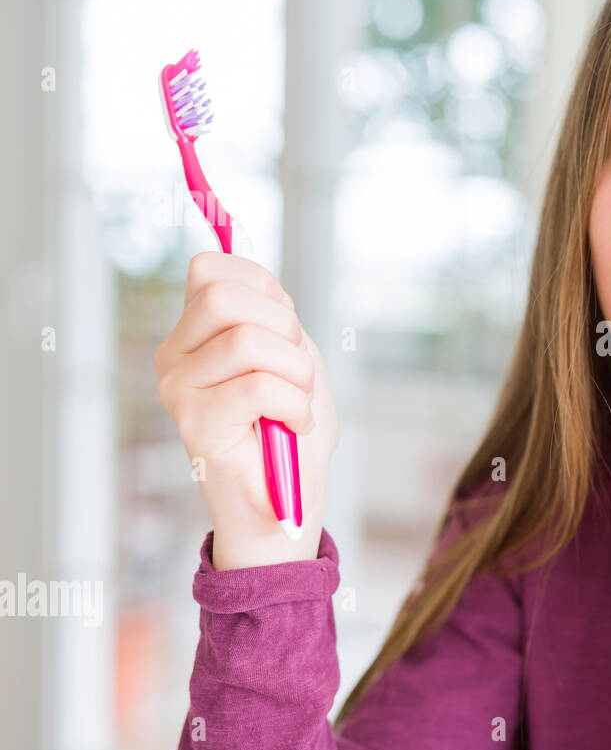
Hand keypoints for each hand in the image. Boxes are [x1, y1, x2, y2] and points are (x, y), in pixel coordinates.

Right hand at [155, 252, 339, 569]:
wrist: (287, 504)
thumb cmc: (292, 428)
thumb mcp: (291, 353)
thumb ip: (268, 308)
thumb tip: (232, 245)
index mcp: (194, 334)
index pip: (211, 268)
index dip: (265, 289)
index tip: (287, 331)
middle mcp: (174, 357)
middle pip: (225, 296)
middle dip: (285, 328)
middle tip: (297, 370)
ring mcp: (178, 389)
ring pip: (249, 341)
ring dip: (296, 373)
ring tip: (296, 404)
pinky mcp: (194, 424)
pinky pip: (258, 388)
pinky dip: (295, 406)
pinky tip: (293, 427)